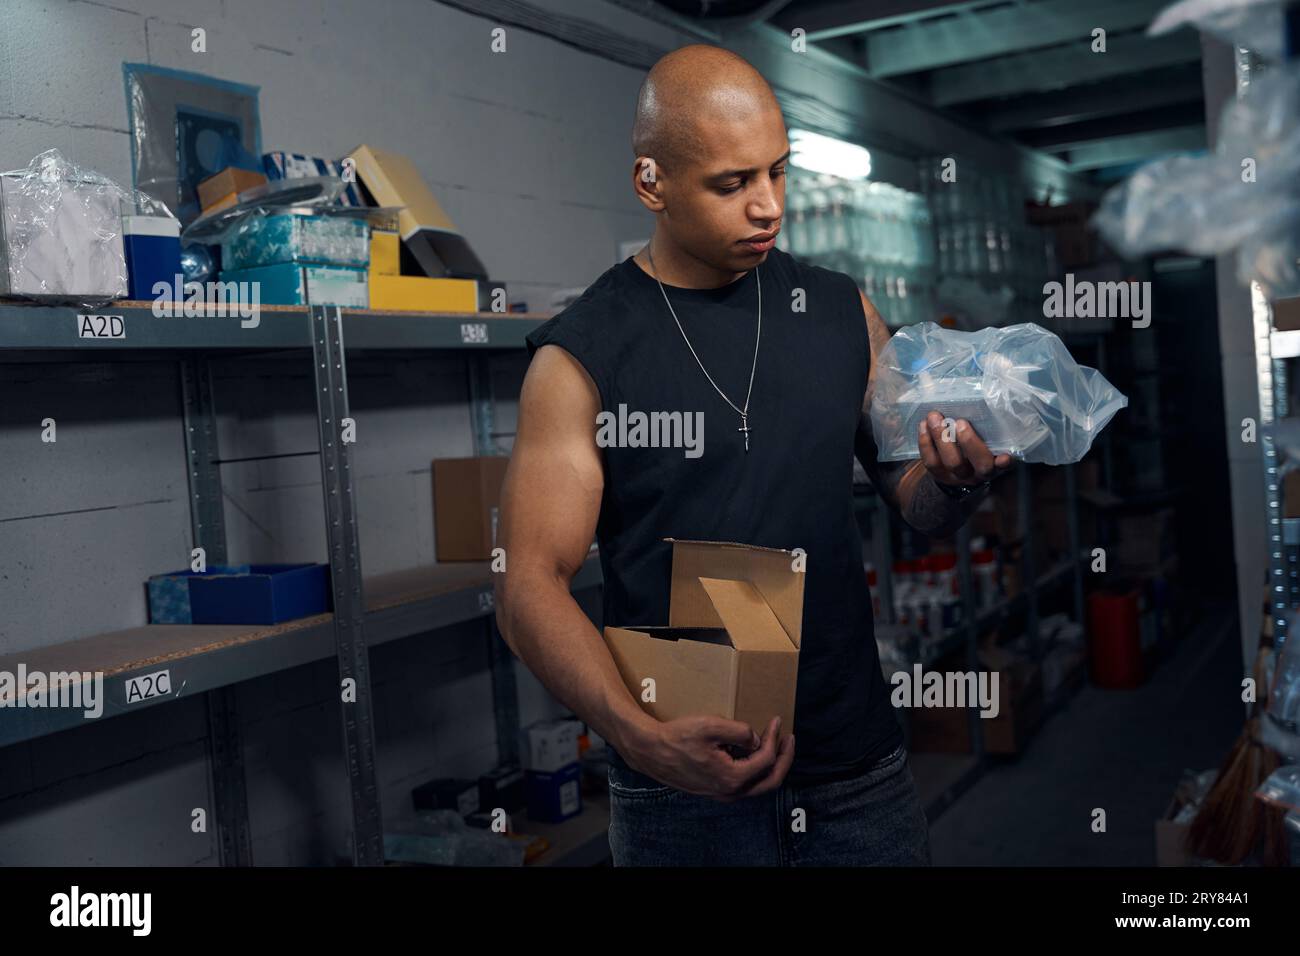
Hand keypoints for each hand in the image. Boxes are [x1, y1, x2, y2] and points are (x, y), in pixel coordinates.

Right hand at [622, 714, 794, 801]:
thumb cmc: (677, 737)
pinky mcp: (715, 790)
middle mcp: (730, 792)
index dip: (774, 738)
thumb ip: (740, 732)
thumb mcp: (711, 726)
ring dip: (772, 766)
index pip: (766, 759)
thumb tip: (756, 739)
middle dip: (784, 759)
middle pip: (770, 781)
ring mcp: (722, 794)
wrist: (651, 751)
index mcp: (732, 777)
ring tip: (777, 745)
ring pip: (758, 785)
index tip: (776, 721)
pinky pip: (744, 784)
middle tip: (789, 739)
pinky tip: (753, 753)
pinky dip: (756, 770)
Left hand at [918, 410, 1013, 485]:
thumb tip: (987, 400)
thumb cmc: (979, 446)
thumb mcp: (990, 441)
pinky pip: (930, 462)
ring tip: (934, 417)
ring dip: (940, 438)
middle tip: (960, 422)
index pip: (1002, 466)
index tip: (1004, 457)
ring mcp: (957, 476)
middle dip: (968, 442)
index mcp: (995, 465)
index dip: (1003, 463)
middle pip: (977, 464)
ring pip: (949, 463)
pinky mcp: (939, 474)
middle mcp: (977, 474)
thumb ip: (990, 430)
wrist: (960, 470)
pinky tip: (923, 425)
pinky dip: (925, 442)